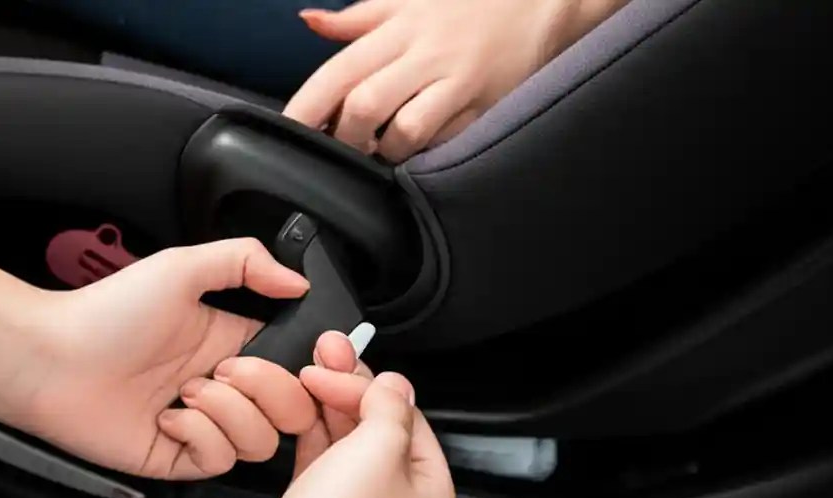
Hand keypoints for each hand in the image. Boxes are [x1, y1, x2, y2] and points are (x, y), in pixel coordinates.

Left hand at [1, 238, 323, 479]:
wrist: (51, 359)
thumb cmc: (105, 312)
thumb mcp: (181, 266)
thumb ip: (245, 261)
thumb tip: (297, 281)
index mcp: (227, 341)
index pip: (293, 363)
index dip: (305, 367)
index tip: (306, 357)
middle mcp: (219, 384)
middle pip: (290, 409)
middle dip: (268, 390)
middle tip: (225, 370)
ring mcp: (200, 423)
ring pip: (260, 440)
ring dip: (229, 413)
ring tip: (187, 391)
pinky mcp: (176, 456)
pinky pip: (218, 460)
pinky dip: (198, 436)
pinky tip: (167, 416)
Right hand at [227, 369, 457, 497]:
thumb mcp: (379, 446)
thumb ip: (390, 406)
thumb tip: (394, 384)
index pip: (413, 422)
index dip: (377, 388)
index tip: (345, 362)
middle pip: (381, 431)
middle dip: (350, 390)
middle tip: (325, 356)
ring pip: (350, 444)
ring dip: (329, 406)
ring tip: (308, 372)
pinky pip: (324, 463)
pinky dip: (314, 434)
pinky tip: (301, 408)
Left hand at [285, 0, 627, 161]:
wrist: (542, 4)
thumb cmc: (467, 7)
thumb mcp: (408, 1)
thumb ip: (357, 18)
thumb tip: (309, 21)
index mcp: (396, 25)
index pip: (338, 69)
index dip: (308, 104)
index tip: (290, 129)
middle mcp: (421, 51)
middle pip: (363, 102)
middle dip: (343, 133)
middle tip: (341, 144)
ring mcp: (452, 79)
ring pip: (400, 126)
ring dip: (382, 147)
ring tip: (379, 148)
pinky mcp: (478, 102)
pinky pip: (440, 135)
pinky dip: (420, 149)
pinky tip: (416, 147)